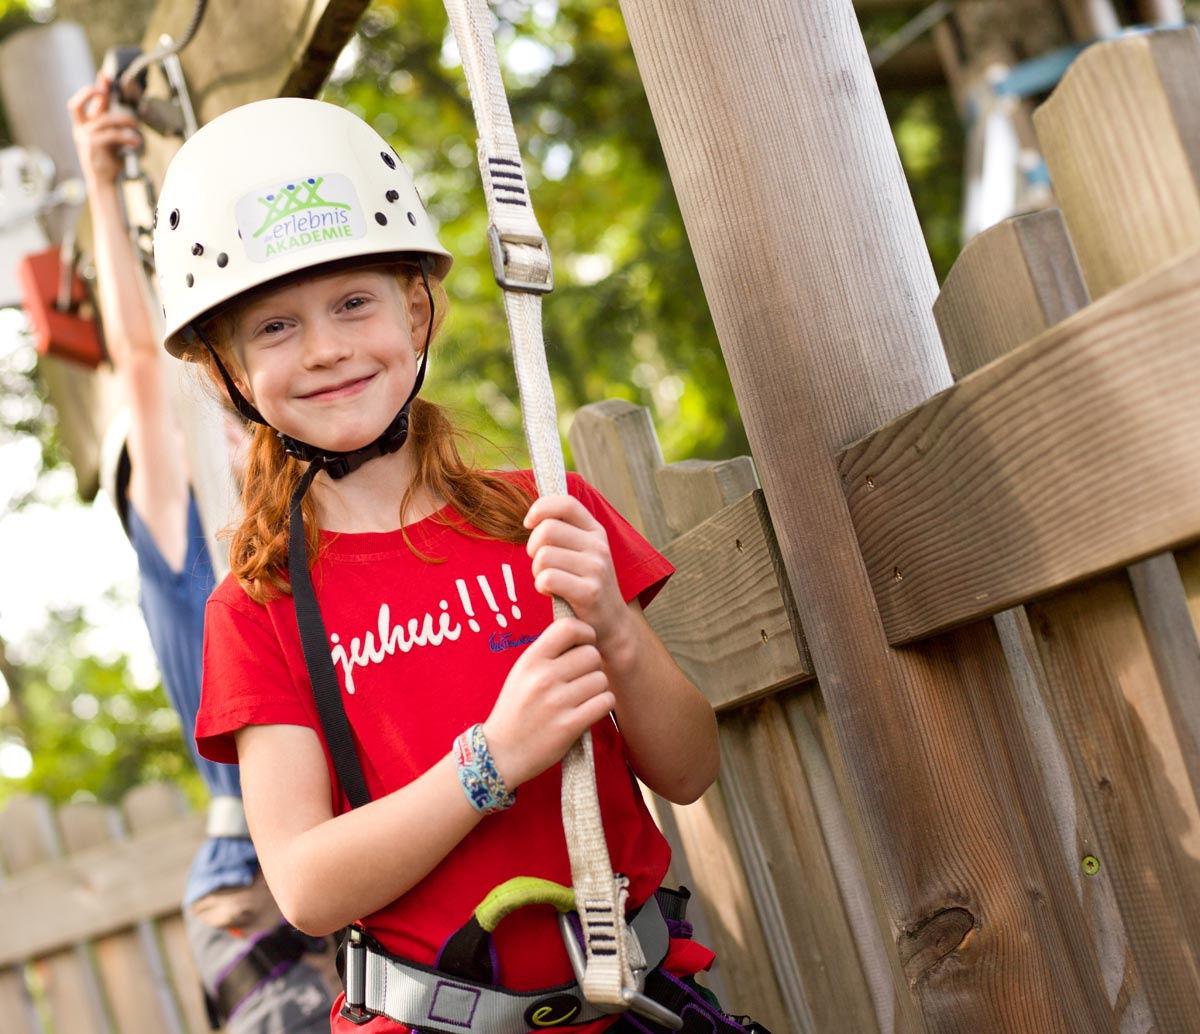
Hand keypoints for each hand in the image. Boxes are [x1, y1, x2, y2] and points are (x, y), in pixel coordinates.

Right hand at [68, 75, 140, 185]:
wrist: (104, 179)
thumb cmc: (109, 158)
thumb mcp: (112, 138)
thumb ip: (114, 125)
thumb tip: (128, 114)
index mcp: (85, 123)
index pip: (86, 101)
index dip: (96, 87)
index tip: (105, 76)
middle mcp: (82, 128)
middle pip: (77, 105)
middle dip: (92, 93)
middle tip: (106, 91)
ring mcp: (85, 137)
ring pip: (104, 120)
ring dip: (123, 120)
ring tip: (137, 126)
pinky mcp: (92, 146)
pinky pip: (110, 135)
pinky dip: (125, 136)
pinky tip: (136, 141)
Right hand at [483, 617, 613, 787]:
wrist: (501, 753)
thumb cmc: (516, 709)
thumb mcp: (522, 673)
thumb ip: (548, 653)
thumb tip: (582, 635)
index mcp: (530, 660)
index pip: (568, 628)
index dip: (585, 633)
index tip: (584, 645)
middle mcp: (543, 677)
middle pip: (592, 654)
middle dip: (592, 666)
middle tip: (581, 679)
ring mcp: (556, 702)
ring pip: (601, 680)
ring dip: (597, 689)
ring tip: (582, 698)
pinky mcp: (569, 725)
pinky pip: (605, 702)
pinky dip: (602, 705)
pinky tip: (589, 710)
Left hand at [524, 494, 633, 660]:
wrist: (611, 624)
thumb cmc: (586, 585)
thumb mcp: (583, 552)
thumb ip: (564, 531)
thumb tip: (533, 514)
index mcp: (595, 531)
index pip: (565, 503)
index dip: (541, 508)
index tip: (529, 524)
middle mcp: (598, 546)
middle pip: (547, 529)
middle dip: (533, 548)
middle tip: (540, 564)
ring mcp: (596, 568)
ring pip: (543, 556)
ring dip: (537, 571)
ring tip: (550, 580)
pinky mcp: (589, 592)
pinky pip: (547, 578)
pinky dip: (541, 586)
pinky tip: (551, 592)